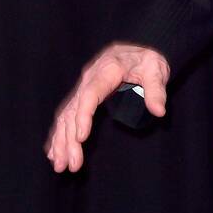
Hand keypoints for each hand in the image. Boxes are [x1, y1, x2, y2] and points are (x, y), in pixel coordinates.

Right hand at [45, 43, 169, 172]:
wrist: (140, 48)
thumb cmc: (147, 59)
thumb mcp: (156, 70)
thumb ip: (156, 89)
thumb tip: (158, 110)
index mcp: (106, 71)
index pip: (90, 94)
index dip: (83, 116)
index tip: (80, 137)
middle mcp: (89, 79)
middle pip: (73, 110)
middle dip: (68, 139)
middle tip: (69, 164)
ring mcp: (84, 86)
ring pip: (66, 115)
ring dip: (60, 140)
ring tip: (60, 165)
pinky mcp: (83, 94)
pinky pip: (67, 114)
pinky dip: (59, 133)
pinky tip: (54, 151)